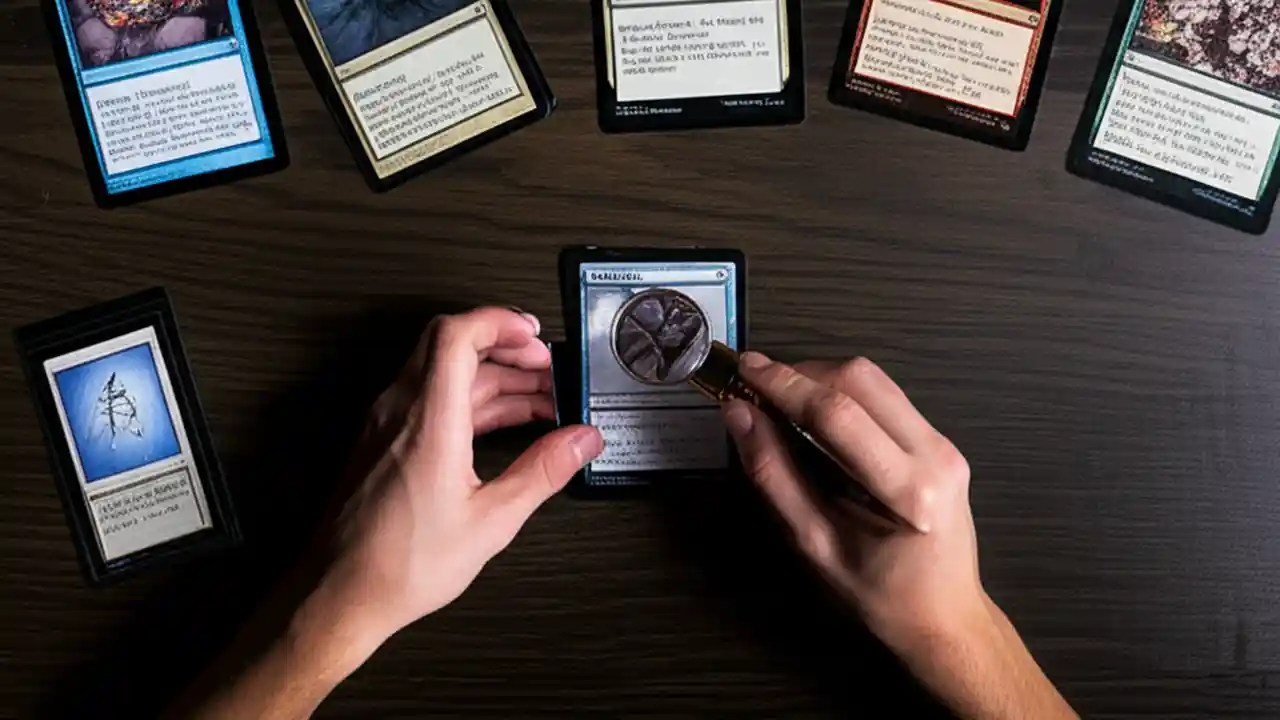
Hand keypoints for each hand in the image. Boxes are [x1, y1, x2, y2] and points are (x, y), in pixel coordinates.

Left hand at [307, 307, 602, 652]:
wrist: (340, 593)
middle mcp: (401, 411)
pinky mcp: (384, 442)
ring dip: (493, 377)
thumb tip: (581, 440)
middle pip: (452, 345)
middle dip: (506, 347)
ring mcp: (388, 424)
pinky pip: (431, 399)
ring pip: (444, 373)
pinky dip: (471, 400)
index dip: (499, 322)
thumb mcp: (491, 520)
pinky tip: (502, 424)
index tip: (534, 335)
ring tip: (539, 401)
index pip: (457, 334)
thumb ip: (542, 471)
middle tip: (547, 369)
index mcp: (428, 419)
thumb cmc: (400, 564)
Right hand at [721, 353, 983, 655]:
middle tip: (757, 387)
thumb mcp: (815, 545)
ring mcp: (944, 443)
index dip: (785, 385)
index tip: (745, 369)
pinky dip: (844, 393)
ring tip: (781, 399)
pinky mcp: (940, 440)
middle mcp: (935, 455)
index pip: (838, 414)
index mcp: (908, 492)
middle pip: (861, 380)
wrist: (945, 617)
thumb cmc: (880, 596)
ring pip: (875, 380)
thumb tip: (740, 416)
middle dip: (802, 373)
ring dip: (822, 378)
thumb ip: (775, 476)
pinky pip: (886, 397)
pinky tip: (816, 415)